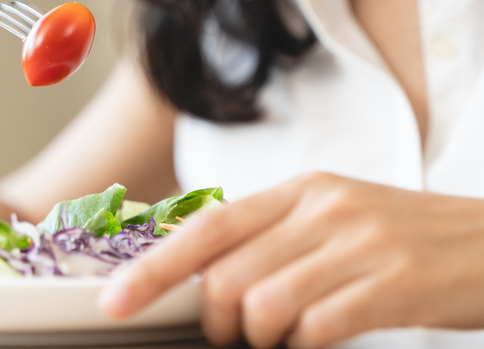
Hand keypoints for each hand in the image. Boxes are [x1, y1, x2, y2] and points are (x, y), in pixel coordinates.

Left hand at [99, 172, 483, 347]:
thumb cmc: (407, 238)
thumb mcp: (337, 218)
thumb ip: (274, 236)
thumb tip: (207, 274)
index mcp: (302, 190)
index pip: (209, 225)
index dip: (155, 266)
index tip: (116, 300)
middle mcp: (324, 209)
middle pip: (227, 275)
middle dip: (216, 321)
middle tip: (235, 333)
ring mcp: (360, 244)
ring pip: (263, 306)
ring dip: (261, 337)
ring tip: (285, 336)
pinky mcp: (393, 284)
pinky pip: (315, 329)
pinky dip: (303, 346)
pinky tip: (320, 339)